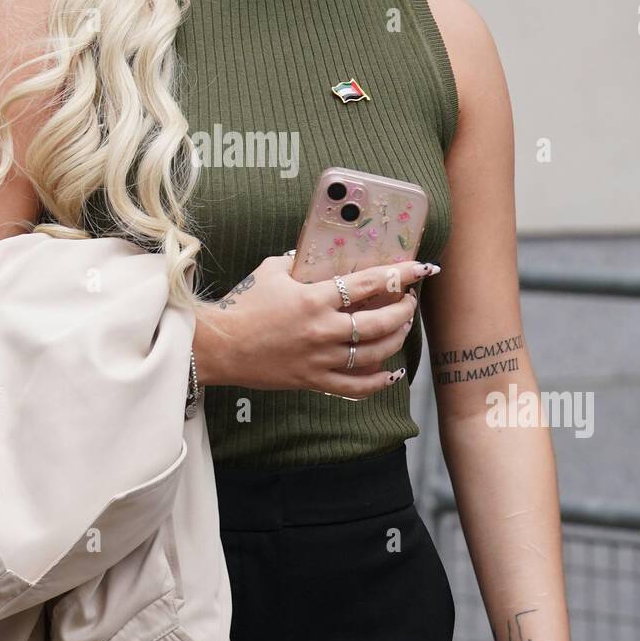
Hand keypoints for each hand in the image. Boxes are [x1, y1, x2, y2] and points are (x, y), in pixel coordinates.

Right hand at [192, 253, 438, 398]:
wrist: (219, 347)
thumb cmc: (243, 305)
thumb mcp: (271, 271)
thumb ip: (298, 262)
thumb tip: (316, 254)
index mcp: (314, 299)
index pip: (368, 284)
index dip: (399, 275)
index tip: (420, 269)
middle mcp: (323, 330)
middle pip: (379, 322)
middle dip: (402, 310)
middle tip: (409, 301)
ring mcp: (320, 359)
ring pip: (374, 353)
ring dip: (396, 339)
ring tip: (403, 327)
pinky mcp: (313, 380)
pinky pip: (354, 386)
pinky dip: (378, 381)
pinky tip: (392, 372)